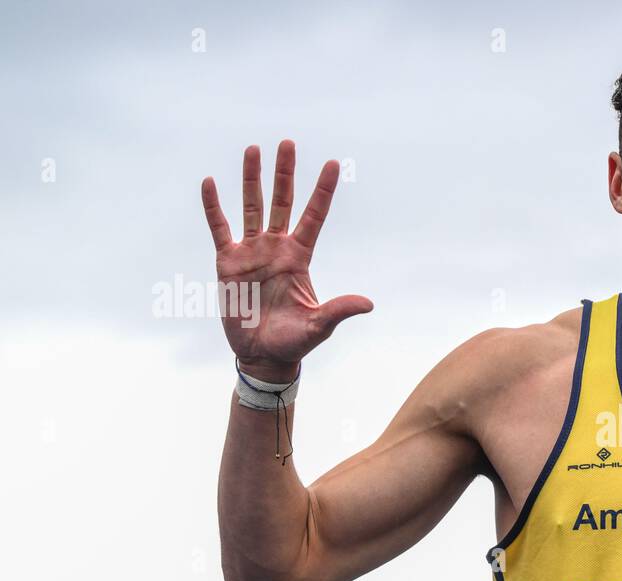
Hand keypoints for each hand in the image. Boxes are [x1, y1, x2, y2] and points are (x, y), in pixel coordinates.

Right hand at [201, 140, 372, 378]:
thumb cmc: (294, 341)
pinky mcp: (227, 261)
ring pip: (252, 207)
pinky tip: (210, 182)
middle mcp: (276, 248)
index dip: (323, 191)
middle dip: (285, 173)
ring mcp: (251, 251)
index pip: (314, 216)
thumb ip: (339, 310)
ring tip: (253, 149)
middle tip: (288, 142)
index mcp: (300, 257)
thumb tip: (368, 304)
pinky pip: (220, 228)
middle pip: (282, 202)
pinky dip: (214, 207)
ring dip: (251, 179)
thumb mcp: (319, 325)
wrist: (262, 355)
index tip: (334, 164)